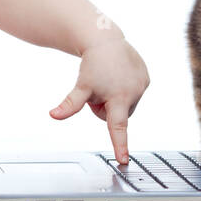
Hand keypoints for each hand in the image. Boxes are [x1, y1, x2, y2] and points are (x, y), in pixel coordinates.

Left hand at [49, 37, 149, 163]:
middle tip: (99, 91)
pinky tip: (119, 75)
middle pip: (117, 117)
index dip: (120, 146)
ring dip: (116, 99)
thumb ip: (70, 105)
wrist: (105, 40)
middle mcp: (134, 94)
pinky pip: (134, 93)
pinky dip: (126, 88)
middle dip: (107, 108)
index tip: (124, 160)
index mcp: (118, 99)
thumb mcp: (81, 87)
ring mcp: (143, 86)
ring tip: (110, 81)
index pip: (117, 129)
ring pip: (126, 106)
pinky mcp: (147, 79)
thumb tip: (54, 115)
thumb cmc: (93, 65)